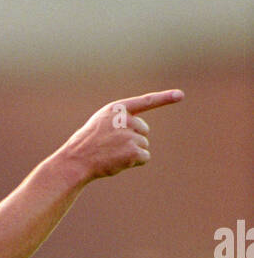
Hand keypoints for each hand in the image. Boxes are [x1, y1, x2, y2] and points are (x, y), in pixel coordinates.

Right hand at [64, 89, 183, 181]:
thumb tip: (143, 133)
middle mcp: (126, 119)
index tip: (180, 95)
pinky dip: (136, 162)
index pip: (146, 101)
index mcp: (117, 109)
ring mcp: (130, 135)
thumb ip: (120, 120)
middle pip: (144, 130)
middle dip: (133, 139)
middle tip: (112, 146)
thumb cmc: (87, 144)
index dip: (165, 98)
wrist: (76, 160)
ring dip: (132, 152)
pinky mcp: (134, 151)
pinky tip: (120, 162)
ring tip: (112, 154)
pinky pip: (145, 157)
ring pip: (144, 145)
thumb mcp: (101, 123)